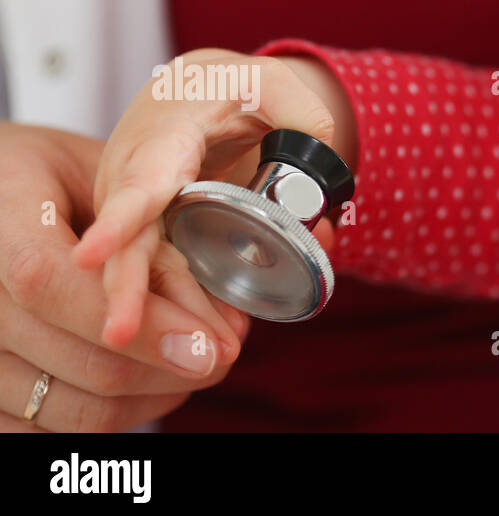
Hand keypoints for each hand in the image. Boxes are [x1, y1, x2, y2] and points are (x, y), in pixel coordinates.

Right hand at [0, 123, 247, 431]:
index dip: (137, 323)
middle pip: (79, 361)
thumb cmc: (53, 181)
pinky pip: (50, 431)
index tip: (207, 344)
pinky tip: (152, 387)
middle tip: (224, 353)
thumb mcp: (103, 182)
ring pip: (76, 409)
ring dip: (155, 397)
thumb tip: (222, 327)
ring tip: (196, 364)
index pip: (47, 282)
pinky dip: (116, 417)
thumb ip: (152, 245)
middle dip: (171, 367)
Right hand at [72, 49, 351, 346]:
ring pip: (146, 271)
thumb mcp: (273, 86)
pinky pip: (161, 277)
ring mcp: (137, 211)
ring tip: (217, 351)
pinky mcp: (148, 236)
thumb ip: (305, 120)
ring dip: (172, 313)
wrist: (204, 94)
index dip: (118, 220)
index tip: (88, 256)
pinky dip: (184, 309)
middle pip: (128, 242)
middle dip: (127, 293)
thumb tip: (315, 192)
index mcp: (163, 138)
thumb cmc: (235, 91)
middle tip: (123, 336)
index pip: (139, 181)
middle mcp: (136, 179)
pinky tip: (217, 340)